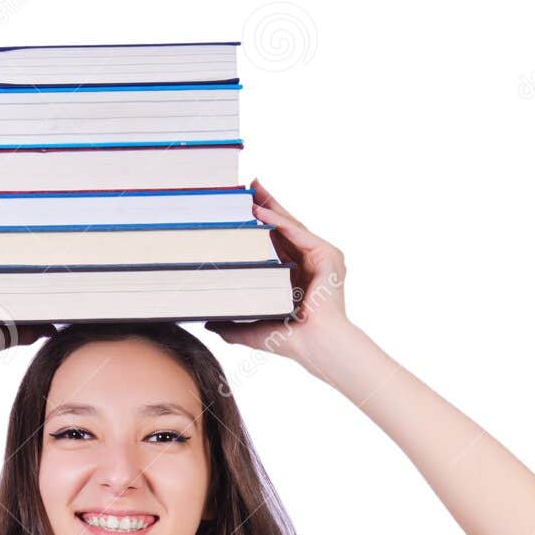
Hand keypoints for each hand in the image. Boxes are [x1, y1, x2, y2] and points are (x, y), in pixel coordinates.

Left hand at [204, 179, 351, 376]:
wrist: (314, 346)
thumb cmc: (290, 342)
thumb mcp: (252, 329)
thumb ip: (231, 326)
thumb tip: (208, 323)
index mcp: (298, 277)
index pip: (277, 244)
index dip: (261, 227)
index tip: (243, 212)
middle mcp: (311, 263)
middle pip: (284, 228)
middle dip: (266, 207)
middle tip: (247, 188)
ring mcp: (321, 258)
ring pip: (291, 225)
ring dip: (271, 206)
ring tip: (251, 191)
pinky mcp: (327, 255)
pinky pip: (298, 232)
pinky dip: (279, 221)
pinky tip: (261, 212)